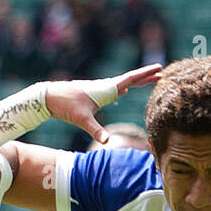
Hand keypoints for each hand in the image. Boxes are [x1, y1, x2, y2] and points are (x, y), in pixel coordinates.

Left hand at [45, 65, 162, 143]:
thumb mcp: (81, 119)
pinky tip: (122, 91)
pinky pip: (113, 90)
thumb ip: (95, 130)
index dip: (145, 74)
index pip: (130, 79)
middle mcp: (104, 86)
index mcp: (105, 89)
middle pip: (130, 80)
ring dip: (136, 82)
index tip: (159, 68)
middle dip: (145, 77)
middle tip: (161, 72)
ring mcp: (99, 90)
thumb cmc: (65, 105)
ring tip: (148, 80)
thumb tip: (107, 142)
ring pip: (122, 84)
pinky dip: (122, 88)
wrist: (49, 97)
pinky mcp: (93, 94)